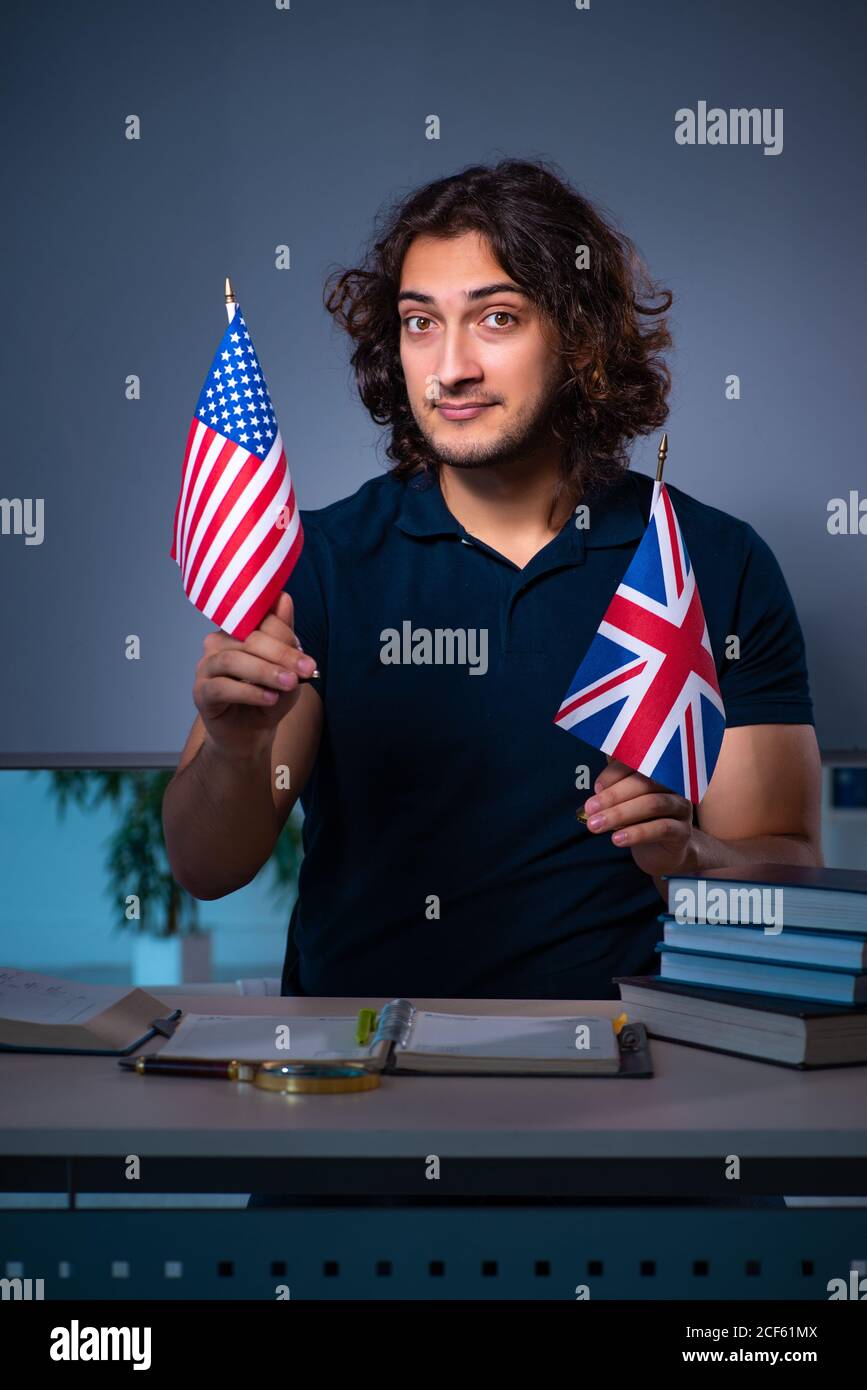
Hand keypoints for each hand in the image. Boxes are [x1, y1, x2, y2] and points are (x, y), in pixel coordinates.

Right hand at [193, 591, 317, 760]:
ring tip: (289, 684)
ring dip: (266, 671)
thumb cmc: (269, 698)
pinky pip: (222, 687)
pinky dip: (249, 691)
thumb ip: (285, 637)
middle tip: (305, 671)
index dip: (286, 636)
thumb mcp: (286, 669)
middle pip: (248, 638)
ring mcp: (206, 667)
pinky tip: (269, 698)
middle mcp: (219, 643)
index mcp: (238, 631)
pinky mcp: (201, 692)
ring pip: (233, 659)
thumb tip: (284, 598)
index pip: (259, 620)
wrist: (251, 736)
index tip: (308, 661)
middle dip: (281, 654)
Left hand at [581, 757, 696, 878]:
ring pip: (653, 804)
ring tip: (596, 825)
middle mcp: (674, 785)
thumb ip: (614, 790)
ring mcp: (681, 808)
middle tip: (590, 808)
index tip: (596, 788)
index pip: (639, 764)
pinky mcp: (683, 832)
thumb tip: (598, 788)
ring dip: (620, 814)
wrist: (663, 852)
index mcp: (659, 772)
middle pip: (645, 783)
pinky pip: (661, 828)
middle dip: (613, 796)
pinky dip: (637, 833)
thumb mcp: (625, 802)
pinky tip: (617, 839)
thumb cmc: (641, 820)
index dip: (615, 774)